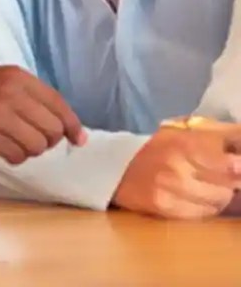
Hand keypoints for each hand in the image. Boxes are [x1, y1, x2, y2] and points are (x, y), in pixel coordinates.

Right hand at [0, 65, 85, 162]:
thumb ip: (30, 98)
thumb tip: (71, 130)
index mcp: (15, 77)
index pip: (58, 104)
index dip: (72, 125)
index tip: (77, 140)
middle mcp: (9, 93)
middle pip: (52, 128)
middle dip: (47, 141)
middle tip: (33, 142)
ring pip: (37, 145)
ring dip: (30, 151)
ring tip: (13, 145)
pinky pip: (17, 155)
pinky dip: (14, 157)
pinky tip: (1, 150)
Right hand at [113, 122, 240, 218]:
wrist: (116, 166)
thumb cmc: (157, 146)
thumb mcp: (186, 132)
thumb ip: (220, 136)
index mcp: (185, 144)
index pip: (232, 165)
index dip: (238, 167)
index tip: (236, 167)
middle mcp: (178, 168)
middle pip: (228, 185)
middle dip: (231, 181)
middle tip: (223, 176)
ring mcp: (170, 190)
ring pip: (219, 201)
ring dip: (220, 195)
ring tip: (209, 186)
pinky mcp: (164, 208)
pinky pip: (203, 213)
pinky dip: (206, 207)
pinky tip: (197, 198)